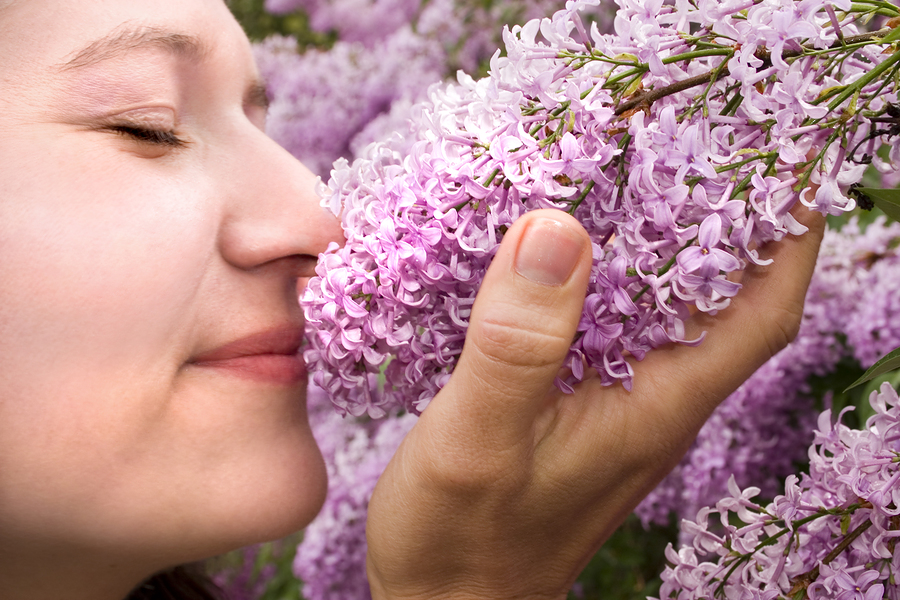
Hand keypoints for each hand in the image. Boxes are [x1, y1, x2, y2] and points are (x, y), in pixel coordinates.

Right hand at [365, 207, 824, 599]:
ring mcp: (616, 405)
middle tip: (694, 139)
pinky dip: (605, 278)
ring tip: (634, 170)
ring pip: (663, 310)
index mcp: (655, 408)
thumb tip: (557, 229)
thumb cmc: (463, 542)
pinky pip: (610, 327)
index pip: (760, 314)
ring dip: (664, 242)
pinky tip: (563, 251)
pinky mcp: (578, 407)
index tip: (785, 162)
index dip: (789, 236)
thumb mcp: (477, 441)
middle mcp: (652, 402)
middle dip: (728, 219)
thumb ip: (517, 345)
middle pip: (720, 300)